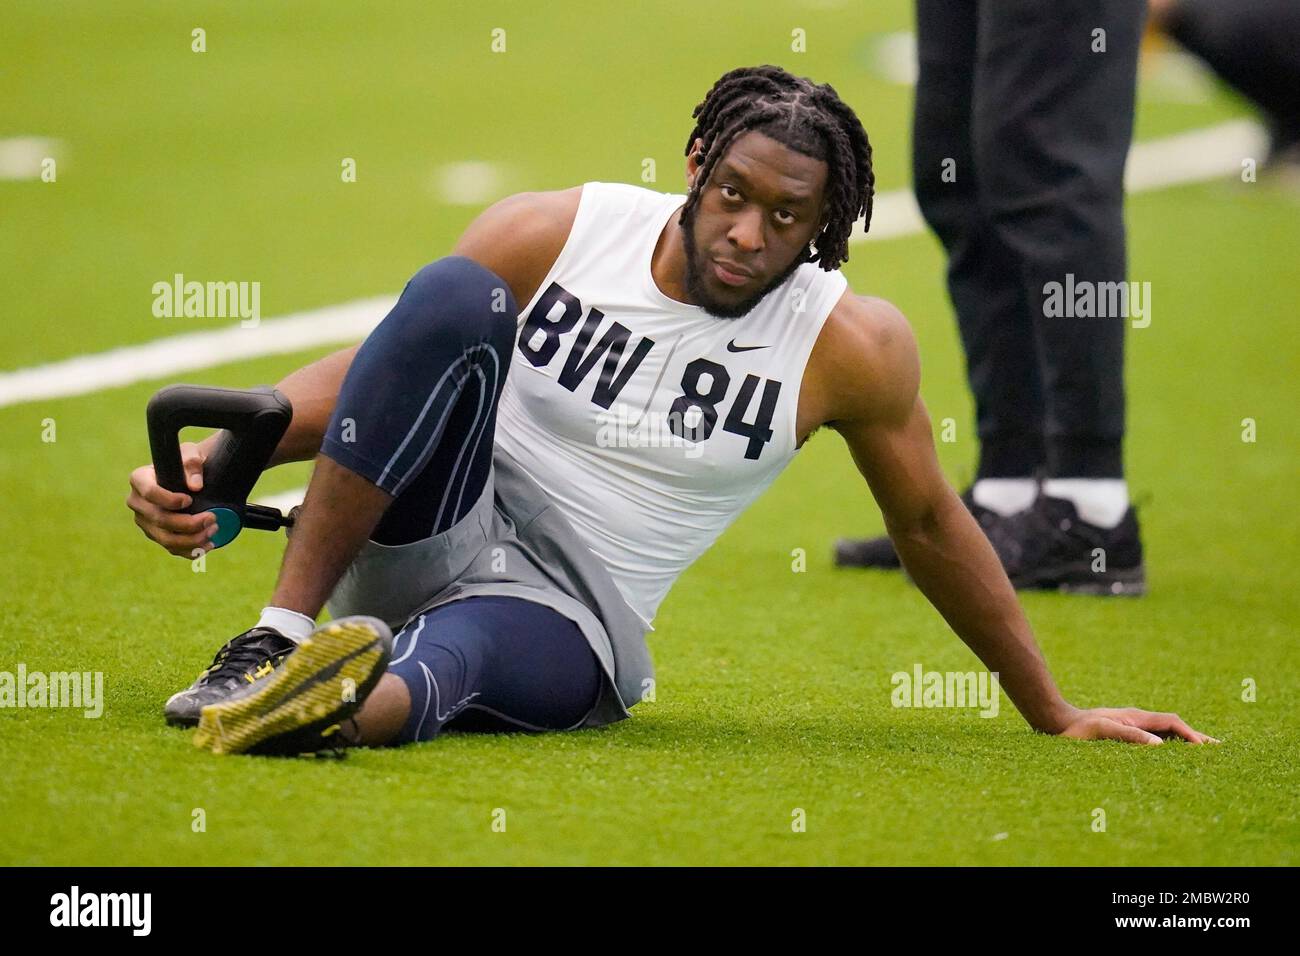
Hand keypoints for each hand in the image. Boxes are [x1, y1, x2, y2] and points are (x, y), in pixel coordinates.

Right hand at [126, 441, 216, 556]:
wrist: (187, 478)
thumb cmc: (186, 463)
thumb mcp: (190, 454)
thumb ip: (193, 463)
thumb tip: (195, 486)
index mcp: (139, 479)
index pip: (149, 493)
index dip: (169, 500)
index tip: (190, 500)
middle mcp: (137, 502)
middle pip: (159, 519)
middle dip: (188, 523)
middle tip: (212, 519)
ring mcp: (145, 521)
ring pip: (165, 538)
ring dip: (192, 539)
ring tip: (213, 531)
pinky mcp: (155, 535)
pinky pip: (170, 548)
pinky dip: (190, 550)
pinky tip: (207, 545)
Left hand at [1055, 706, 1219, 744]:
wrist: (1059, 723)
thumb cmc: (1079, 729)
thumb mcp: (1104, 731)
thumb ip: (1131, 736)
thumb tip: (1160, 746)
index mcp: (1137, 717)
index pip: (1172, 723)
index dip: (1191, 735)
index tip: (1205, 748)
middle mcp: (1138, 719)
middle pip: (1174, 727)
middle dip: (1196, 737)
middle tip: (1219, 748)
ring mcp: (1133, 725)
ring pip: (1166, 732)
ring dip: (1185, 741)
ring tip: (1204, 752)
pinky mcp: (1126, 733)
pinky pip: (1155, 738)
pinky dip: (1170, 745)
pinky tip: (1174, 754)